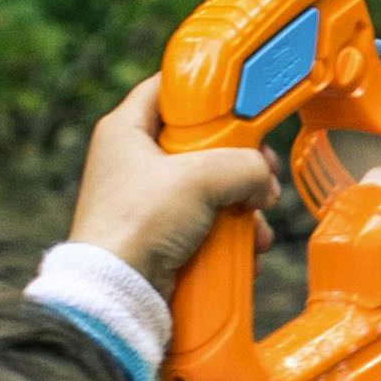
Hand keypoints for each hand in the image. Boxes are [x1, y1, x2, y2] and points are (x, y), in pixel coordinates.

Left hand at [69, 74, 280, 289]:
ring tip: (256, 220)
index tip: (241, 99)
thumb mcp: (199, 177)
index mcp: (126, 129)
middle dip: (239, 162)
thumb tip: (262, 180)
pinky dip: (232, 235)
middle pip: (202, 143)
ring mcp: (150, 200)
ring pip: (212, 188)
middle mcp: (135, 161)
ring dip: (243, 206)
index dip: (207, 90)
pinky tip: (247, 248)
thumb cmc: (136, 225)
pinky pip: (208, 224)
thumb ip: (243, 165)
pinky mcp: (163, 235)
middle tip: (260, 171)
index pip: (169, 88)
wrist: (118, 292)